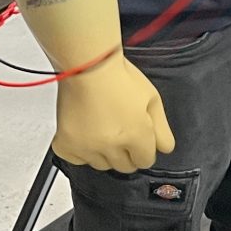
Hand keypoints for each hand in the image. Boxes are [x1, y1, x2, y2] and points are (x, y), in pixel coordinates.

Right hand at [52, 50, 175, 172]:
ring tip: (102, 127)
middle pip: (125, 166)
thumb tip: (164, 149)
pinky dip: (80, 151)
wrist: (87, 63)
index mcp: (136, 135)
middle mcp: (111, 145)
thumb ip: (162, 129)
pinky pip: (76, 160)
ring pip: (101, 165)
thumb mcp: (152, 98)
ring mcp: (87, 147)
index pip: (145, 161)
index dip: (144, 148)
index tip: (138, 137)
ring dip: (104, 152)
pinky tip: (85, 134)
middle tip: (120, 129)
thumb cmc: (118, 75)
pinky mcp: (66, 144)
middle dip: (126, 151)